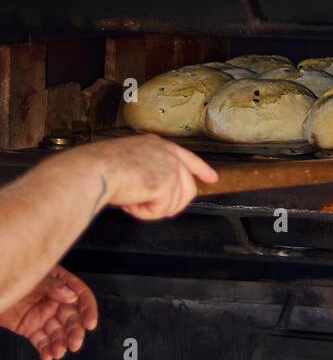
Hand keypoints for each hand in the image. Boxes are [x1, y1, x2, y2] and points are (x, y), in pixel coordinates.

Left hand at [0, 265, 97, 359]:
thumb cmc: (6, 278)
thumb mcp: (31, 278)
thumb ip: (51, 285)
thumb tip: (71, 295)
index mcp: (57, 282)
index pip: (80, 295)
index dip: (88, 309)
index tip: (89, 323)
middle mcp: (53, 299)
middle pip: (71, 317)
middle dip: (74, 332)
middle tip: (74, 343)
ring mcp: (42, 314)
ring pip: (57, 332)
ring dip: (60, 343)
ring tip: (58, 352)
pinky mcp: (30, 328)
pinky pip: (41, 340)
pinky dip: (46, 349)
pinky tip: (47, 355)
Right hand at [88, 135, 217, 220]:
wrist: (94, 170)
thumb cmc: (99, 167)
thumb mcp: (129, 162)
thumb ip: (148, 171)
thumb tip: (154, 192)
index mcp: (157, 145)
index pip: (187, 158)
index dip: (201, 169)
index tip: (212, 178)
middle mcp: (168, 154)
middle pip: (187, 189)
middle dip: (169, 204)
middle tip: (145, 206)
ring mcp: (170, 168)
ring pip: (174, 204)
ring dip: (151, 209)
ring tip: (131, 200)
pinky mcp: (167, 184)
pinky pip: (162, 211)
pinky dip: (145, 213)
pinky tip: (131, 203)